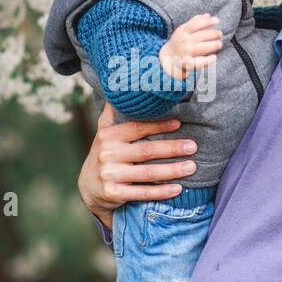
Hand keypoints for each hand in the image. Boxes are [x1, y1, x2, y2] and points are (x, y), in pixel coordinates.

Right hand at [77, 102, 197, 229]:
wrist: (87, 187)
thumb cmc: (104, 154)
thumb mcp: (103, 132)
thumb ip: (112, 113)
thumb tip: (118, 87)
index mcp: (109, 136)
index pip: (138, 128)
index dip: (159, 125)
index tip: (179, 123)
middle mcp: (108, 154)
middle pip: (147, 151)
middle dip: (172, 148)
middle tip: (193, 146)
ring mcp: (111, 175)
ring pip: (148, 173)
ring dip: (172, 170)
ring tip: (192, 167)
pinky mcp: (114, 193)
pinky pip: (142, 192)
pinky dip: (161, 191)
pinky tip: (178, 189)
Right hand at [159, 13, 222, 79]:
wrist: (167, 56)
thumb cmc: (179, 41)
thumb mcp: (183, 30)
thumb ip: (195, 22)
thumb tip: (208, 15)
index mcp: (183, 31)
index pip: (197, 24)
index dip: (208, 21)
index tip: (217, 20)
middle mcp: (184, 41)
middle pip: (202, 35)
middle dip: (214, 34)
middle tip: (220, 34)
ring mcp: (186, 52)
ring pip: (202, 47)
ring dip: (213, 45)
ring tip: (219, 44)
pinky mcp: (187, 63)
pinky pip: (198, 62)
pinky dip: (207, 60)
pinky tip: (214, 57)